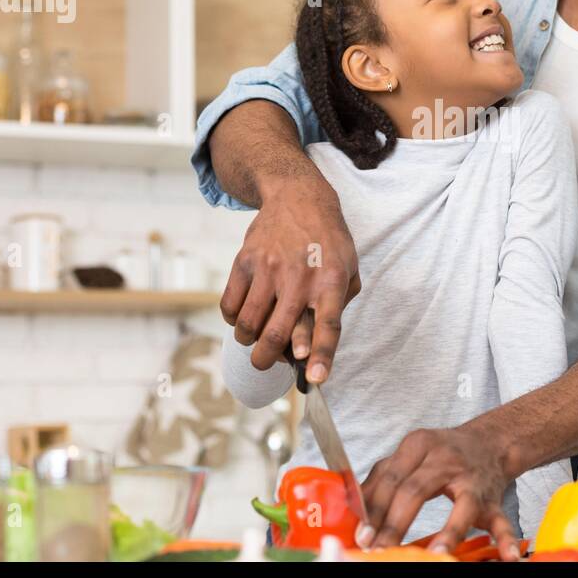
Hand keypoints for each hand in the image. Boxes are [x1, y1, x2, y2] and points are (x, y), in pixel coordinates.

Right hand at [220, 177, 359, 383]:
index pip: (328, 325)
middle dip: (268, 360)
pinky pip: (229, 306)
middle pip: (276, 333)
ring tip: (257, 337)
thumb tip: (314, 346)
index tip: (314, 379)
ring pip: (247, 325)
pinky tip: (243, 316)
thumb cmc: (328, 241)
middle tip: (267, 363)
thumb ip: (336, 306)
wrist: (298, 198)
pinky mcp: (244, 262)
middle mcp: (299, 277)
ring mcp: (268, 269)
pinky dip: (233, 321)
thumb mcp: (348, 269)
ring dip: (250, 341)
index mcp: (330, 281)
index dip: (321, 355)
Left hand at [360, 422, 522, 559]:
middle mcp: (446, 460)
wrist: (490, 442)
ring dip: (449, 532)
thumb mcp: (409, 456)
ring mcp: (472, 480)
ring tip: (434, 555)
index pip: (390, 477)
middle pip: (416, 490)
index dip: (373, 508)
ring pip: (462, 506)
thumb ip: (381, 478)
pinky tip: (507, 557)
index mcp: (419, 445)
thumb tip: (352, 507)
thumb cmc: (441, 454)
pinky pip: (500, 520)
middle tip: (379, 550)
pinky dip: (505, 539)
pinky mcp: (493, 498)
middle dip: (395, 524)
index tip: (361, 535)